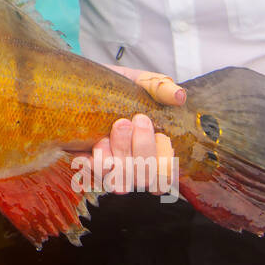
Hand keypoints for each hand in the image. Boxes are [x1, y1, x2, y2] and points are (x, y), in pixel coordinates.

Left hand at [88, 65, 181, 193]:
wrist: (84, 83)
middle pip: (145, 176)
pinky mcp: (87, 165)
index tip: (157, 132)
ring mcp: (111, 169)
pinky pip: (92, 176)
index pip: (167, 173)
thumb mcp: (142, 82)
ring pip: (120, 181)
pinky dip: (93, 162)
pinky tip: (95, 142)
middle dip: (140, 149)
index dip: (165, 161)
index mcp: (154, 149)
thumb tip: (180, 96)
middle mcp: (134, 165)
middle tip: (126, 122)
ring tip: (111, 131)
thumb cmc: (120, 88)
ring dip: (117, 157)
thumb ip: (161, 88)